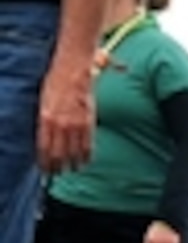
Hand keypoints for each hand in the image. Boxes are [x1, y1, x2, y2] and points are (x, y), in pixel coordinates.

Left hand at [36, 52, 95, 171]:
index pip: (44, 148)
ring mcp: (75, 124)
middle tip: (58, 173)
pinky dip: (86, 156)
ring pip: (73, 153)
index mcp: (45, 119)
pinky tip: (84, 162)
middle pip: (58, 155)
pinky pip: (87, 146)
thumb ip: (46, 121)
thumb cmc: (57, 82)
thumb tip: (47, 138)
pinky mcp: (88, 122)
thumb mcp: (45, 102)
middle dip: (58, 167)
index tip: (45, 170)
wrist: (74, 69)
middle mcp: (59, 124)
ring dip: (72, 164)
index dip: (45, 162)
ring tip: (72, 169)